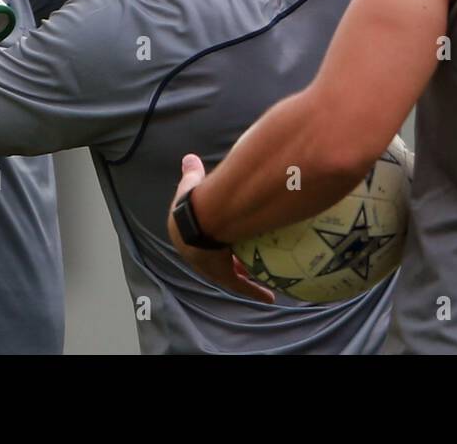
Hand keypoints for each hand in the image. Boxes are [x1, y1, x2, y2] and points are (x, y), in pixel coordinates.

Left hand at [167, 154, 274, 302]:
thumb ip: (193, 173)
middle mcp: (196, 254)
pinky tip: (270, 298)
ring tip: (263, 282)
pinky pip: (241, 285)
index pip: (202, 238)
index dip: (214, 239)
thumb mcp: (192, 183)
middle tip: (246, 263)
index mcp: (186, 234)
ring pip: (231, 275)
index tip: (225, 240)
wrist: (198, 219)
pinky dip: (255, 292)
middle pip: (217, 260)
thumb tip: (190, 158)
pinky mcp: (222, 275)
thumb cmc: (195, 200)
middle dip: (230, 262)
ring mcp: (209, 266)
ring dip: (246, 278)